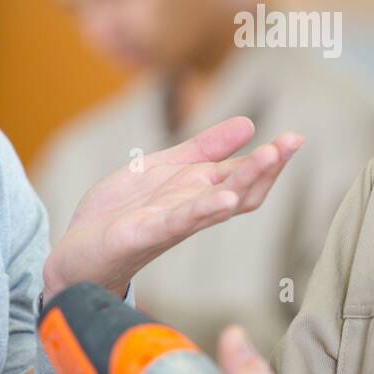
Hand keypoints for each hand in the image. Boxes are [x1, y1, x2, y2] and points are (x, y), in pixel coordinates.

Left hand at [43, 117, 301, 298]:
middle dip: (266, 166)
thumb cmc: (123, 212)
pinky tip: (223, 200)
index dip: (270, 158)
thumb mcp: (165, 168)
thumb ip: (204, 148)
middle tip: (291, 143)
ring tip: (268, 160)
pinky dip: (202, 210)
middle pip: (239, 188)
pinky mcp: (145, 233)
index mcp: (199, 190)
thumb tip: (248, 123)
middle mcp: (193, 209)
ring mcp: (172, 223)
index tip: (295, 139)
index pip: (244, 175)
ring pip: (216, 203)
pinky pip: (179, 221)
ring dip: (244, 183)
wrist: (78, 250)